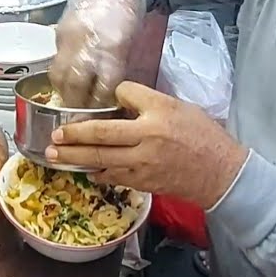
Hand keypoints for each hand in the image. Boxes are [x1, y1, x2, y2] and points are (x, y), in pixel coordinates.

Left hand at [47, 82, 247, 207]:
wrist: (221, 173)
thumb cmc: (204, 137)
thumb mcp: (181, 108)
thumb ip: (150, 103)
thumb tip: (122, 100)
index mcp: (159, 113)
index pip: (126, 95)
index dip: (117, 94)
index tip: (112, 96)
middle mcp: (147, 137)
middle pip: (102, 134)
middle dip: (74, 135)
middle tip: (54, 135)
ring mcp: (143, 163)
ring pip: (101, 159)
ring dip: (75, 157)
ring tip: (55, 156)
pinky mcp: (143, 182)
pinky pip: (113, 177)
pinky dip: (97, 172)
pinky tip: (87, 170)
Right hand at [49, 0, 143, 107]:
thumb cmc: (127, 19)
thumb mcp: (128, 47)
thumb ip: (115, 71)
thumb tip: (105, 98)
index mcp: (111, 50)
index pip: (101, 88)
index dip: (97, 106)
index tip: (95, 118)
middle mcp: (87, 45)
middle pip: (74, 85)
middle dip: (74, 104)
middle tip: (76, 117)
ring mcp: (70, 38)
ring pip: (58, 75)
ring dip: (62, 92)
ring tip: (67, 101)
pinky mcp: (59, 33)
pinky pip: (55, 60)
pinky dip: (59, 74)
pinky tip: (64, 81)